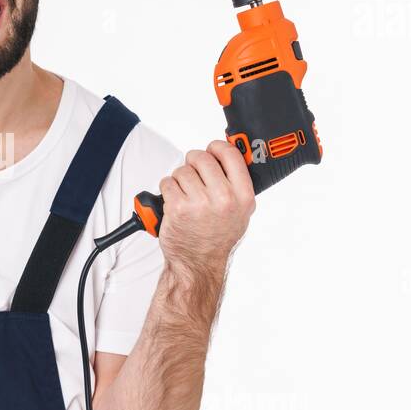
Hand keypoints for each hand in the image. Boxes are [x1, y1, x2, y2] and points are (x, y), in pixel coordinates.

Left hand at [157, 140, 255, 275]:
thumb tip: (230, 155)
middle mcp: (224, 198)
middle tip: (193, 176)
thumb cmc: (217, 238)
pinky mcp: (178, 208)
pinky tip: (175, 202)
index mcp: (243, 196)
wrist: (198, 263)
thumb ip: (237, 184)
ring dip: (179, 179)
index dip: (217, 147)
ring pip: (182, 170)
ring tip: (185, 195)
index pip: (231, 154)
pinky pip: (167, 182)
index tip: (212, 149)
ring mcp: (200, 203)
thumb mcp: (241, 213)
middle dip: (194, 163)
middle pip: (202, 158)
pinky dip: (167, 190)